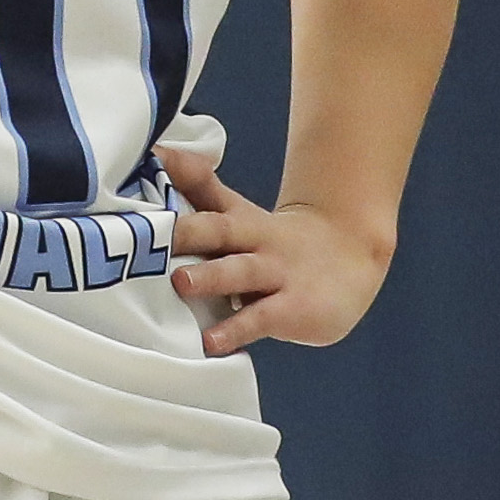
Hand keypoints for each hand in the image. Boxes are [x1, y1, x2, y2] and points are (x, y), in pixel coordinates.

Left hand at [160, 147, 392, 355]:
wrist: (351, 258)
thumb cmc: (277, 243)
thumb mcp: (241, 215)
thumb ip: (200, 190)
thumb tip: (157, 157)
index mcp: (239, 219)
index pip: (206, 193)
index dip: (177, 178)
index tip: (148, 164)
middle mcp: (255, 242)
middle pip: (220, 230)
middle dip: (186, 231)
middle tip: (151, 234)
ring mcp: (276, 274)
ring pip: (241, 272)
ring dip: (211, 276)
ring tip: (181, 282)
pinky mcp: (291, 309)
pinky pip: (260, 319)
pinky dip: (236, 330)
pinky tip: (211, 342)